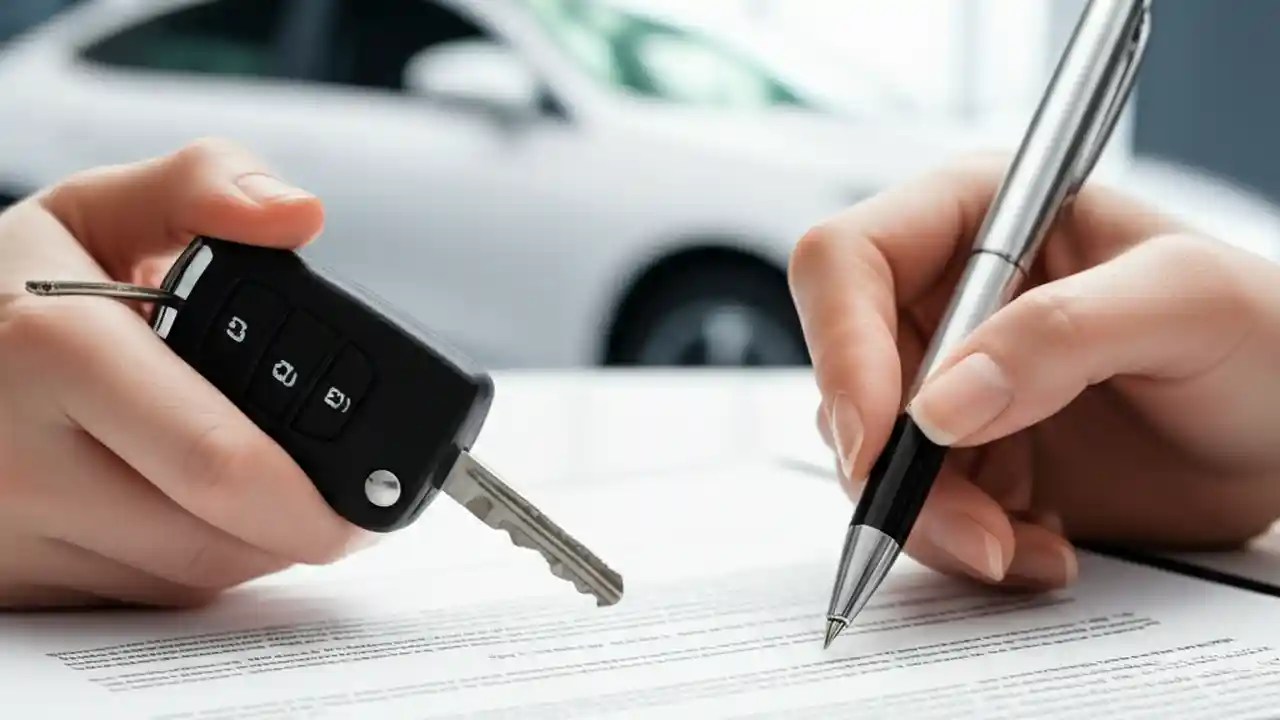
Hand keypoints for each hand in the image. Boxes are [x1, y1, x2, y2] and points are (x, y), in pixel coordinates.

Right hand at [0, 139, 369, 608]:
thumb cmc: (16, 284)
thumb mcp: (102, 207)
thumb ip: (207, 185)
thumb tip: (300, 215)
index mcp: (54, 349)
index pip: (222, 463)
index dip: (319, 495)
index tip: (376, 494)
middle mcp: (21, 459)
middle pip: (219, 541)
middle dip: (303, 526)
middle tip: (349, 505)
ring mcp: (10, 534)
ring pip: (188, 578)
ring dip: (252, 545)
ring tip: (263, 481)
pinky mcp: (13, 583)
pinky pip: (143, 597)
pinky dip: (191, 562)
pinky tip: (190, 505)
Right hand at [789, 155, 1279, 589]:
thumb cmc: (1264, 336)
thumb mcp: (1187, 303)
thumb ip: (1061, 334)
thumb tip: (939, 404)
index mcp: (976, 219)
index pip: (846, 262)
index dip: (841, 346)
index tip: (879, 437)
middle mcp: (946, 301)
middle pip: (848, 378)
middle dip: (895, 467)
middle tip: (974, 527)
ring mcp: (951, 387)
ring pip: (873, 460)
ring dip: (935, 520)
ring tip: (1023, 545)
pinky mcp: (968, 461)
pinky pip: (921, 513)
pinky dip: (967, 549)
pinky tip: (1042, 549)